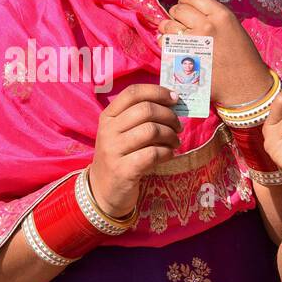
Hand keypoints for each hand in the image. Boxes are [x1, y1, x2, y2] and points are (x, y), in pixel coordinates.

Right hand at [88, 83, 181, 217]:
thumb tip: (172, 101)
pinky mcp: (123, 170)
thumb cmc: (119, 156)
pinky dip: (167, 152)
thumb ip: (139, 117)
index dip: (157, 91)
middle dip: (169, 116)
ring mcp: (113, 151)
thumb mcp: (121, 133)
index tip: (174, 99)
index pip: (133, 92)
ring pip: (152, 130)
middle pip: (146, 110)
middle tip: (178, 127)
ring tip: (175, 142)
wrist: (102, 190)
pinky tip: (169, 155)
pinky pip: (153, 153)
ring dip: (171, 135)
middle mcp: (108, 130)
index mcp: (108, 116)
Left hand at [157, 0, 269, 106]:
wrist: (245, 85)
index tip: (185, 9)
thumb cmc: (242, 57)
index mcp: (221, 15)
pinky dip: (164, 43)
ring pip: (168, 25)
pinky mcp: (184, 58)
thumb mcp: (233, 28)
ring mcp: (193, 42)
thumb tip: (190, 12)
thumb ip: (213, 18)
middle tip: (179, 23)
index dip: (185, 2)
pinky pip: (165, 43)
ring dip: (167, 28)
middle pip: (178, 9)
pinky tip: (170, 46)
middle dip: (175, 15)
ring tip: (173, 35)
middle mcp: (206, 25)